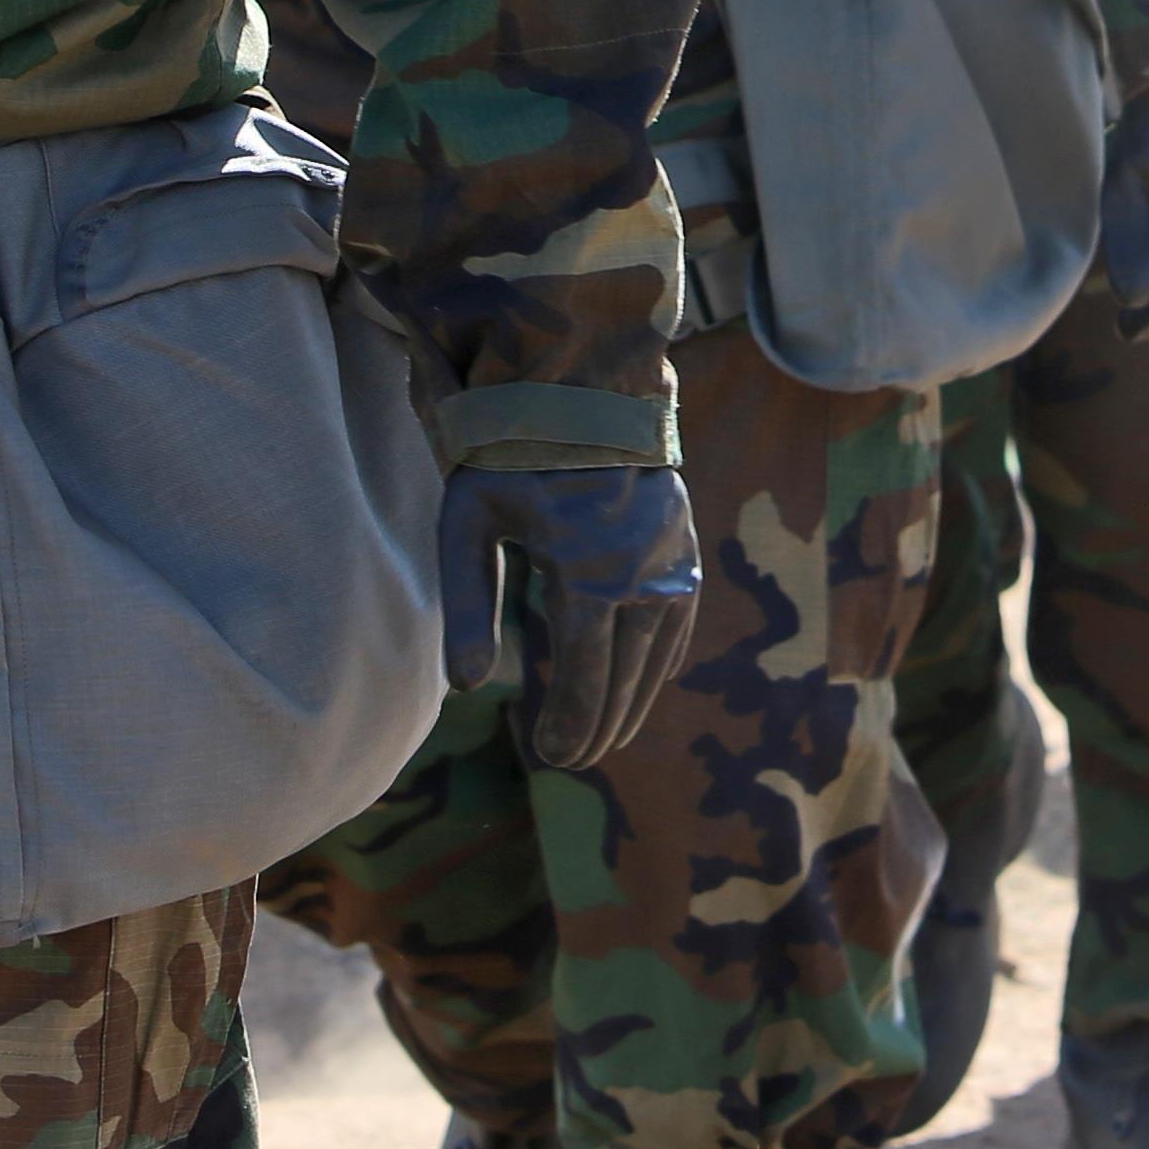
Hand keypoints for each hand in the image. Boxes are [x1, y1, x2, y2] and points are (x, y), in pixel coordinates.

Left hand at [434, 465, 704, 771]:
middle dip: (599, 725)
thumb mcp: (469, 524)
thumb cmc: (509, 456)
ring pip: (657, 654)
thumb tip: (467, 686)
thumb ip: (465, 605)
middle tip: (572, 761)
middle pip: (624, 673)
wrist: (578, 387)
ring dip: (634, 702)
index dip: (570, 722)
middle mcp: (640, 571)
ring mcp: (670, 558)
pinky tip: (645, 684)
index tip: (549, 756)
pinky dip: (662, 659)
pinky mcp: (683, 544)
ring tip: (607, 738)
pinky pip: (679, 619)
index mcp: (586, 569)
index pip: (585, 671)